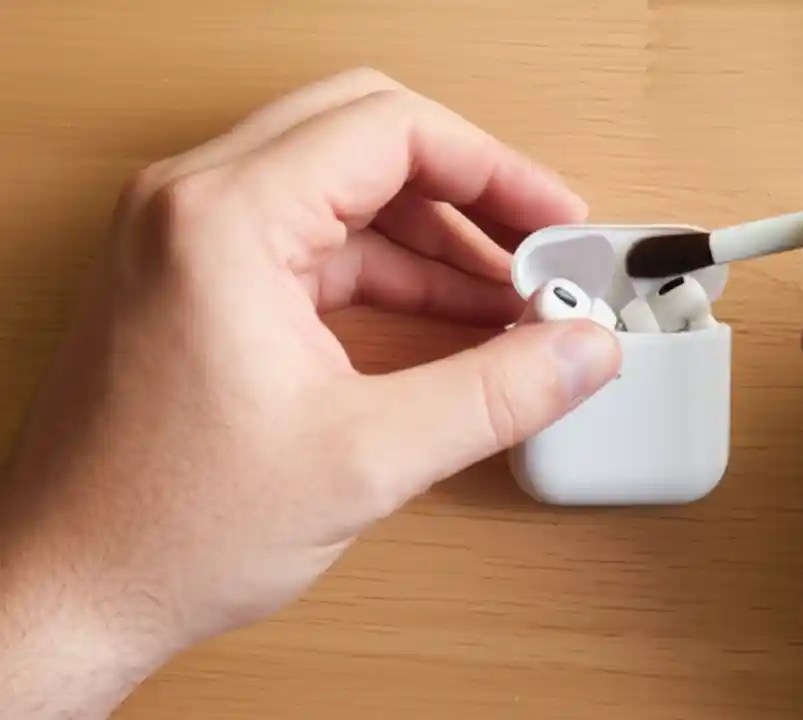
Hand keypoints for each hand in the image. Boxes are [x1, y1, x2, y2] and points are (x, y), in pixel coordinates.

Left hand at [0, 68, 619, 718]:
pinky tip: (449, 319)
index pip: (393, 129)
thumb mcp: (367, 459)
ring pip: (344, 188)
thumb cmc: (166, 529)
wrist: (69, 593)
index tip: (554, 220)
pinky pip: (315, 242)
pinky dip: (388, 270)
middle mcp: (194, 206)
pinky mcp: (196, 281)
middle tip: (537, 241)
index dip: (497, 170)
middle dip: (468, 188)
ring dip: (433, 235)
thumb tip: (582, 351)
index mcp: (226, 218)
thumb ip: (498, 394)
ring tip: (509, 297)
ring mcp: (188, 240)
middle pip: (368, 136)